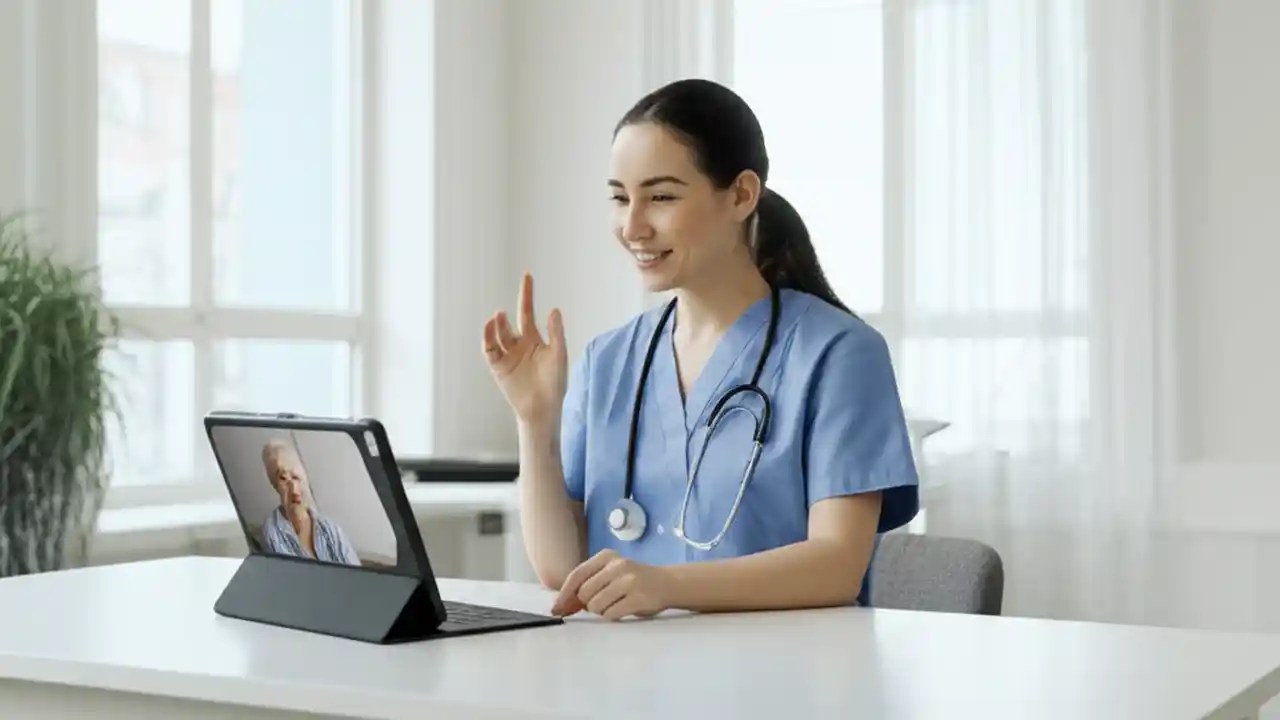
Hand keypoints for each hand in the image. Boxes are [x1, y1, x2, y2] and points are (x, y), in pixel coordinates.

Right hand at [482, 273, 567, 425]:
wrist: (542, 408)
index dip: (526, 294)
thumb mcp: (559, 355)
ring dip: (497, 324)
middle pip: (509, 322)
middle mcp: (518, 345)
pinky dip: (487, 337)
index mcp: (534, 340)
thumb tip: (554, 309)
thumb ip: (556, 332)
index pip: (527, 312)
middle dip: (507, 312)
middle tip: (508, 301)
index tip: (527, 275)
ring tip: (499, 316)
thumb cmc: (554, 383)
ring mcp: (507, 356)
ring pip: (497, 334)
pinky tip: (491, 327)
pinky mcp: (497, 367)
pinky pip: (489, 349)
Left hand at [551, 549, 673, 620]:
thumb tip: (562, 604)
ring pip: (596, 606)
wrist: (668, 583)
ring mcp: (629, 581)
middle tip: (602, 602)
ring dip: (601, 611)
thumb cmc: (634, 581)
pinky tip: (623, 609)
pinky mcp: (638, 598)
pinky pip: (611, 614)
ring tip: (616, 604)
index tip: (557, 608)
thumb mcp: (611, 573)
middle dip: (588, 604)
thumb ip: (590, 583)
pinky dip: (613, 616)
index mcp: (607, 556)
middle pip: (584, 593)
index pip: (577, 575)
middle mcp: (618, 565)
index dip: (564, 594)